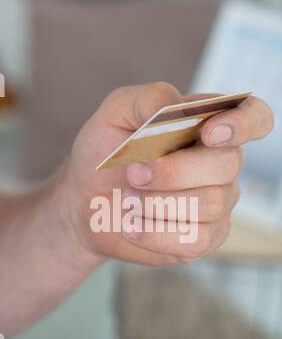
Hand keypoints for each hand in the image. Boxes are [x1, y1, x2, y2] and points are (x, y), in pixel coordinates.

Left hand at [58, 81, 273, 264]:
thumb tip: (176, 106)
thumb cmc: (105, 151)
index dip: (244, 123)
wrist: (83, 201)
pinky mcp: (205, 238)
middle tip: (133, 173)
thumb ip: (147, 99)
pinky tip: (131, 223)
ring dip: (156, 202)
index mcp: (207, 124)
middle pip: (227, 164)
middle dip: (173, 171)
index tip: (210, 134)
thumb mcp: (115, 114)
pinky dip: (153, 232)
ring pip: (210, 203)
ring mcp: (218, 201)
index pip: (255, 117)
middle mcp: (221, 161)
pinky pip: (194, 239)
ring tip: (127, 199)